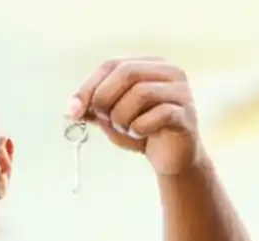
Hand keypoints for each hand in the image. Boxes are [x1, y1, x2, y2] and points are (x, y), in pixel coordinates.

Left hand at [67, 56, 202, 175]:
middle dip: (105, 99)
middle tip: (103, 120)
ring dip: (122, 117)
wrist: (171, 159)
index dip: (88, 87)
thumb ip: (93, 108)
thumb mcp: (111, 118)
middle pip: (127, 72)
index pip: (111, 64)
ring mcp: (181, 92)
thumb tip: (73, 108)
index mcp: (148, 65)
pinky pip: (157, 115)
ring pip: (141, 93)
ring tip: (126, 129)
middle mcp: (169, 72)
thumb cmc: (141, 132)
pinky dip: (139, 129)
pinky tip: (142, 135)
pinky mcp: (186, 114)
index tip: (73, 112)